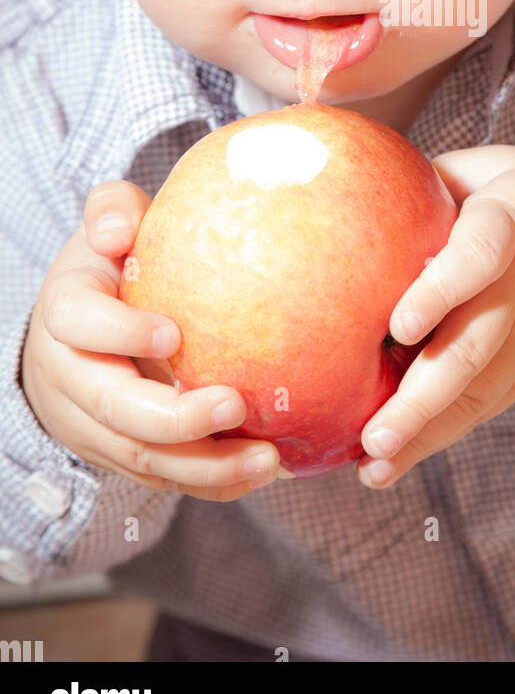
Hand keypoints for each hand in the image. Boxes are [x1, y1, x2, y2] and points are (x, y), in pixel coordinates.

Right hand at [21, 181, 281, 500]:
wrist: (76, 332)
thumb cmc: (109, 267)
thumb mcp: (108, 226)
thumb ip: (112, 210)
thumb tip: (118, 228)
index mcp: (65, 315)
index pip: (78, 324)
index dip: (120, 333)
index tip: (173, 334)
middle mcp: (69, 378)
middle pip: (113, 408)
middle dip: (173, 418)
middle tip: (235, 404)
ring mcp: (91, 427)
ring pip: (141, 458)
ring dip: (205, 466)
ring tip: (269, 458)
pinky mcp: (121, 456)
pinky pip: (165, 480)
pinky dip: (213, 482)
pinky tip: (262, 470)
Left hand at [356, 146, 514, 487]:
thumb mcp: (497, 168)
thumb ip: (434, 180)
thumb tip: (354, 188)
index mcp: (508, 226)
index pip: (478, 259)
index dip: (441, 290)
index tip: (401, 323)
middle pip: (473, 350)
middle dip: (420, 398)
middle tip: (373, 434)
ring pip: (477, 394)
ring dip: (423, 434)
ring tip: (373, 466)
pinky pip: (482, 407)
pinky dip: (437, 437)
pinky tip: (390, 463)